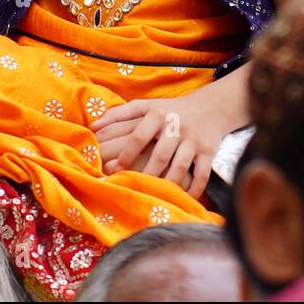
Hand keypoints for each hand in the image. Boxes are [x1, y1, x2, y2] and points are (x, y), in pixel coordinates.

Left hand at [91, 86, 242, 200]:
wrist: (210, 107)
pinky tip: (184, 198)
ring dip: (168, 184)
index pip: (138, 136)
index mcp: (157, 115)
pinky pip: (202, 174)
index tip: (114, 171)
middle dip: (146, 174)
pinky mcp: (208, 151)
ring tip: (156, 196)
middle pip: (160, 155)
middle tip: (134, 188)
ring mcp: (193, 140)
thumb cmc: (169, 110)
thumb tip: (92, 127)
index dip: (126, 154)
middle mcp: (176, 126)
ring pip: (180, 166)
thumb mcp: (146, 106)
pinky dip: (194, 189)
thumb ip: (119, 114)